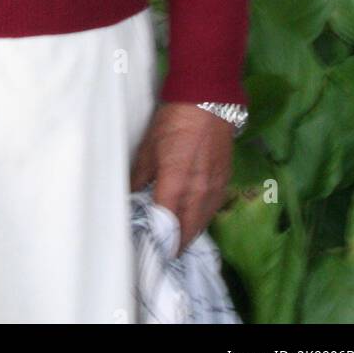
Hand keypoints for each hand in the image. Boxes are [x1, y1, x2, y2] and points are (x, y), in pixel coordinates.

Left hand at [129, 102, 233, 254]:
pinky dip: (202, 219)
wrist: (208, 101)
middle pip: (187, 229)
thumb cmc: (174, 121)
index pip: (166, 223)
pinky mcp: (225, 181)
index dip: (158, 239)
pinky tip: (194, 220)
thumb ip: (140, 175)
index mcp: (176, 183)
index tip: (150, 249)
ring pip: (202, 222)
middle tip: (163, 251)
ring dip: (189, 233)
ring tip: (176, 241)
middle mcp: (198, 191)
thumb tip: (129, 194)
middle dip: (175, 243)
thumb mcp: (149, 147)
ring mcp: (214, 187)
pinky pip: (213, 209)